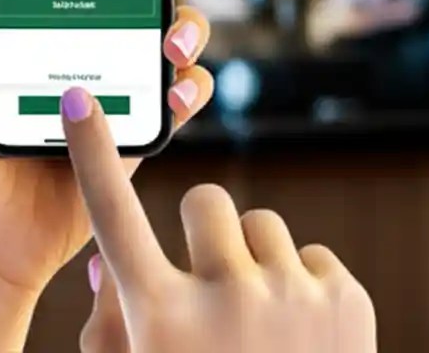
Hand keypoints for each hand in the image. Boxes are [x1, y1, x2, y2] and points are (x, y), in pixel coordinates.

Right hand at [66, 89, 376, 352]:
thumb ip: (113, 321)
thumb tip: (104, 257)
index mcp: (160, 317)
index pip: (112, 213)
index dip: (91, 152)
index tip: (80, 99)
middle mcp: (225, 296)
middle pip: (205, 201)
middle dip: (203, 233)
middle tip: (209, 283)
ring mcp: (292, 296)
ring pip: (262, 225)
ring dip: (254, 261)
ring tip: (260, 324)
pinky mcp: (348, 300)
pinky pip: (312, 254)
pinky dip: (302, 287)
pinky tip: (300, 338)